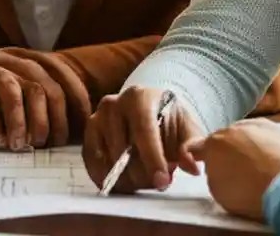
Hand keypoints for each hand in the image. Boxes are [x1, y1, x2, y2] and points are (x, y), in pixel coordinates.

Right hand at [0, 48, 91, 149]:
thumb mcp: (14, 93)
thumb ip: (38, 102)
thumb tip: (69, 131)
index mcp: (24, 58)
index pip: (58, 69)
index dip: (73, 95)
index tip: (81, 122)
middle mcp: (7, 58)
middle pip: (38, 84)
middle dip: (46, 118)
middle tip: (44, 143)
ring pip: (10, 88)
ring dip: (18, 121)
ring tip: (18, 144)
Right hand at [83, 86, 204, 193]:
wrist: (146, 109)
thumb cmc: (168, 119)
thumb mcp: (186, 129)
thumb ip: (191, 147)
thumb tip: (192, 166)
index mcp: (139, 96)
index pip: (144, 131)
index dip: (153, 159)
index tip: (162, 182)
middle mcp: (113, 104)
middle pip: (123, 149)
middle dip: (142, 174)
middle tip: (157, 184)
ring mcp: (96, 119)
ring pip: (108, 160)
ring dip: (126, 179)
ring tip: (144, 181)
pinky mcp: (87, 136)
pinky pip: (93, 164)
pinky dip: (108, 179)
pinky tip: (124, 184)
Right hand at [186, 118, 279, 220]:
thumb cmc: (251, 191)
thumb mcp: (218, 191)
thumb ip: (213, 174)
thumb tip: (219, 169)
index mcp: (213, 142)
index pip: (197, 146)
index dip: (199, 156)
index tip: (202, 163)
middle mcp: (235, 128)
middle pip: (226, 138)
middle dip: (228, 151)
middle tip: (237, 170)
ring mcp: (261, 126)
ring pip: (250, 135)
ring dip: (251, 148)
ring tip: (261, 169)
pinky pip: (271, 139)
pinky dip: (272, 149)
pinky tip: (277, 164)